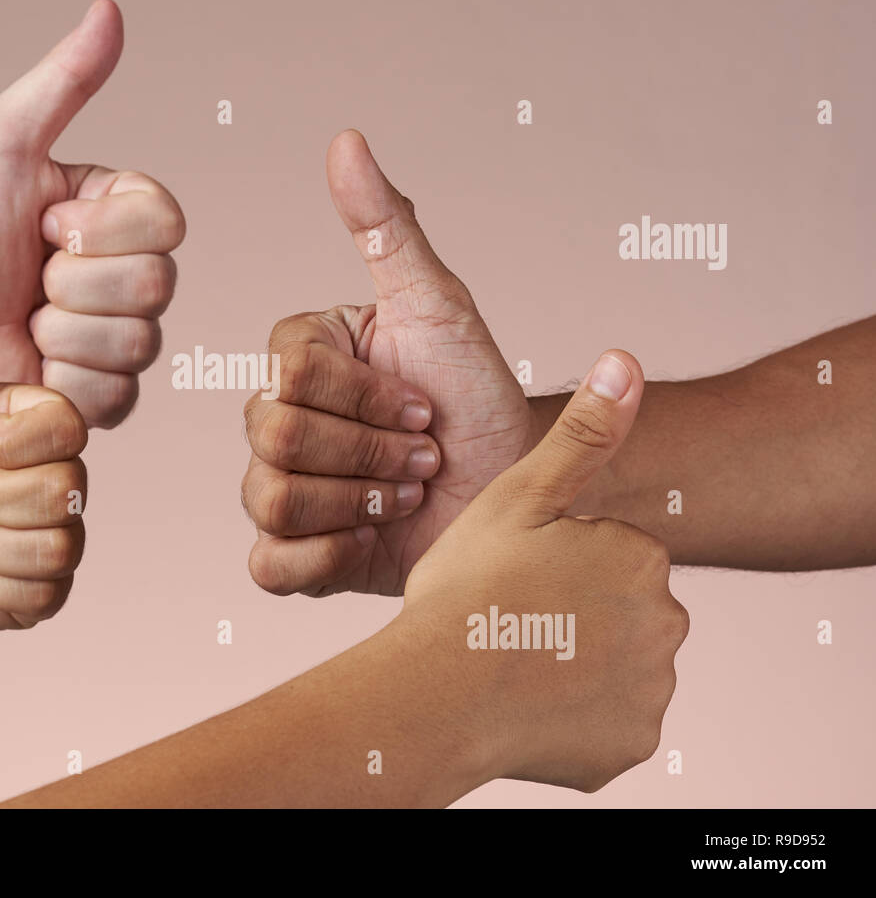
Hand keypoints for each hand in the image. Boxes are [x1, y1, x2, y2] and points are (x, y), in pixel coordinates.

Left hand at [0, 0, 183, 427]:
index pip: (167, 224)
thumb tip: (109, 11)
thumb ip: (64, 81)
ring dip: (63, 334)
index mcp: (121, 216)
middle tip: (29, 278)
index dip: (101, 230)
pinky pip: (116, 396)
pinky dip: (61, 383)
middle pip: (157, 287)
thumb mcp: (1, 140)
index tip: (44, 223)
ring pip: (136, 344)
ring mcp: (122, 339)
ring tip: (23, 323)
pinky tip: (29, 366)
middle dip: (74, 285)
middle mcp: (133, 276)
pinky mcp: (102, 397)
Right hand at [242, 129, 528, 595]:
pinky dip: (330, 557)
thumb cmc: (479, 398)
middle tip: (424, 455)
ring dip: (361, 501)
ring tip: (407, 493)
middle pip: (275, 438)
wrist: (517, 496)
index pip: (289, 374)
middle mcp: (275, 418)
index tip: (423, 404)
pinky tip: (375, 538)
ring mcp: (276, 488)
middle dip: (371, 453)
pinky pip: (270, 566)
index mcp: (300, 357)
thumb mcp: (440, 307)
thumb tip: (346, 140)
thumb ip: (387, 228)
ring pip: (270, 499)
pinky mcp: (289, 556)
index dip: (365, 398)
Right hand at [401, 350, 688, 793]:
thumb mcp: (520, 497)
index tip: (513, 578)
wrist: (438, 696)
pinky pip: (607, 723)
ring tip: (514, 662)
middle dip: (575, 614)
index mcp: (640, 556)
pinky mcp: (629, 743)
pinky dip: (575, 718)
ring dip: (575, 665)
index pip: (610, 554)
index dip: (555, 563)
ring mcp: (651, 691)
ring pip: (615, 667)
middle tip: (512, 619)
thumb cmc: (468, 591)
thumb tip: (626, 361)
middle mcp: (666, 623)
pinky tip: (529, 705)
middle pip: (621, 611)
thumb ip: (583, 433)